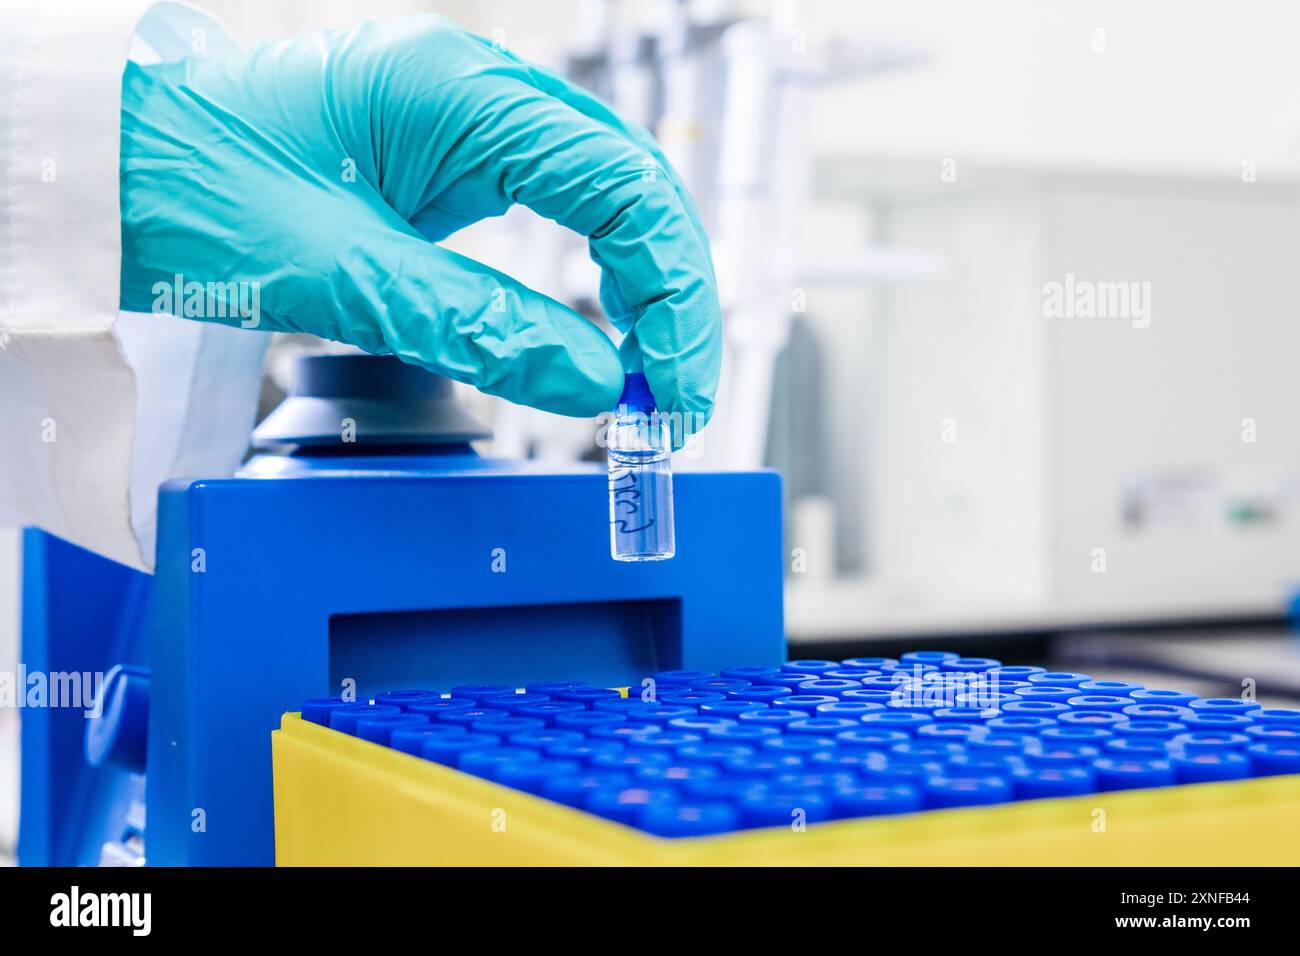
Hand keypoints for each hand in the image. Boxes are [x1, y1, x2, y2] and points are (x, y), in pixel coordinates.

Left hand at [119, 15, 720, 425]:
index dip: (671, 295)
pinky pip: (559, 209)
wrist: (118, 161)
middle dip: (672, 298)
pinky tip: (604, 325)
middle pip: (636, 186)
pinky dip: (595, 274)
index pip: (626, 185)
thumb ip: (477, 327)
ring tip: (649, 376)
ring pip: (609, 197)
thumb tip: (594, 384)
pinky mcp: (454, 159)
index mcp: (460, 93)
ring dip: (644, 287)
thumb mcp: (339, 273)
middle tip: (671, 399)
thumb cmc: (194, 184)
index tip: (670, 389)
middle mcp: (482, 92)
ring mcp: (472, 121)